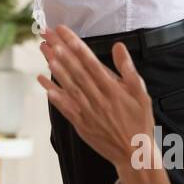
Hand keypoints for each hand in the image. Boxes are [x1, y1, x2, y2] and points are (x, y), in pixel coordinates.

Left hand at [37, 26, 168, 183]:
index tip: (63, 30)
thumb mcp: (141, 93)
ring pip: (67, 84)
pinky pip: (64, 106)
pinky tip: (42, 81)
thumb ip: (128, 70)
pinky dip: (53, 94)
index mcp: (112, 88)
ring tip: (43, 49)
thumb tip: (118, 47)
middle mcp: (97, 98)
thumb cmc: (139, 121)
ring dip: (54, 66)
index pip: (89, 61)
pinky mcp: (80, 123)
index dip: (75, 44)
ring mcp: (87, 111)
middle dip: (59, 49)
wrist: (134, 153)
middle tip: (46, 34)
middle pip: (75, 69)